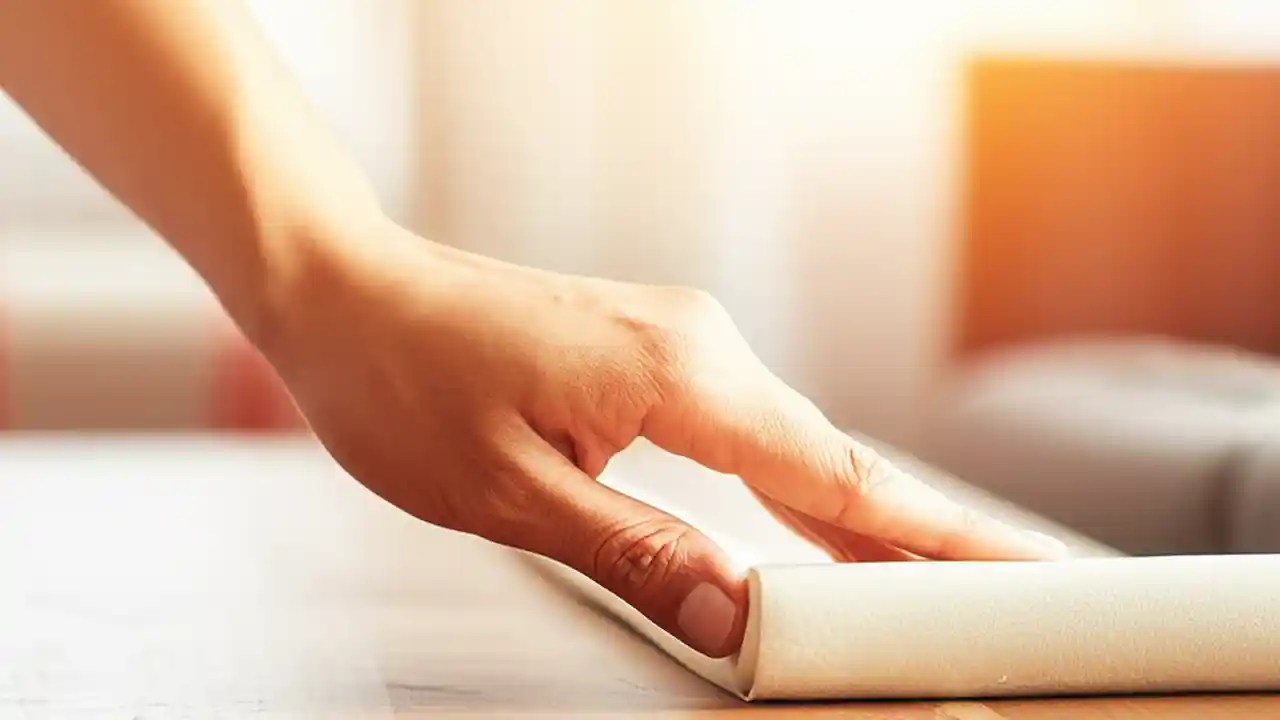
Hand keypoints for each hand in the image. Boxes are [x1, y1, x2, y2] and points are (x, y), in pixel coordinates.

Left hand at [264, 220, 1066, 657]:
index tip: (1022, 570)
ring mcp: (680, 341)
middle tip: (1009, 592)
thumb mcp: (512, 496)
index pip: (838, 480)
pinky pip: (751, 429)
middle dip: (922, 535)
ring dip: (861, 517)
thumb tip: (740, 614)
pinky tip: (817, 532)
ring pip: (797, 445)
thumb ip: (639, 554)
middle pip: (837, 462)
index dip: (936, 537)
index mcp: (679, 378)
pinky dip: (797, 487)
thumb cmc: (404, 383)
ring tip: (928, 584)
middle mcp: (699, 346)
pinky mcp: (653, 353)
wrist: (347, 294)